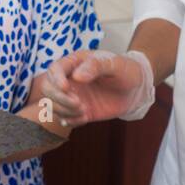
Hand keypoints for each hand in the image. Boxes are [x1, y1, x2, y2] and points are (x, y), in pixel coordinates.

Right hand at [40, 49, 155, 125]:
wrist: (136, 89)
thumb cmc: (125, 70)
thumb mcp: (114, 64)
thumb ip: (96, 66)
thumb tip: (77, 76)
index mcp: (75, 63)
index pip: (55, 69)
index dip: (56, 79)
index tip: (66, 88)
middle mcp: (69, 79)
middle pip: (48, 88)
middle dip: (59, 99)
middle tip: (79, 104)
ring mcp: (72, 96)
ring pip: (53, 105)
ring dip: (65, 111)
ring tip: (84, 111)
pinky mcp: (78, 110)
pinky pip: (65, 118)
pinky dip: (71, 121)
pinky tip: (86, 117)